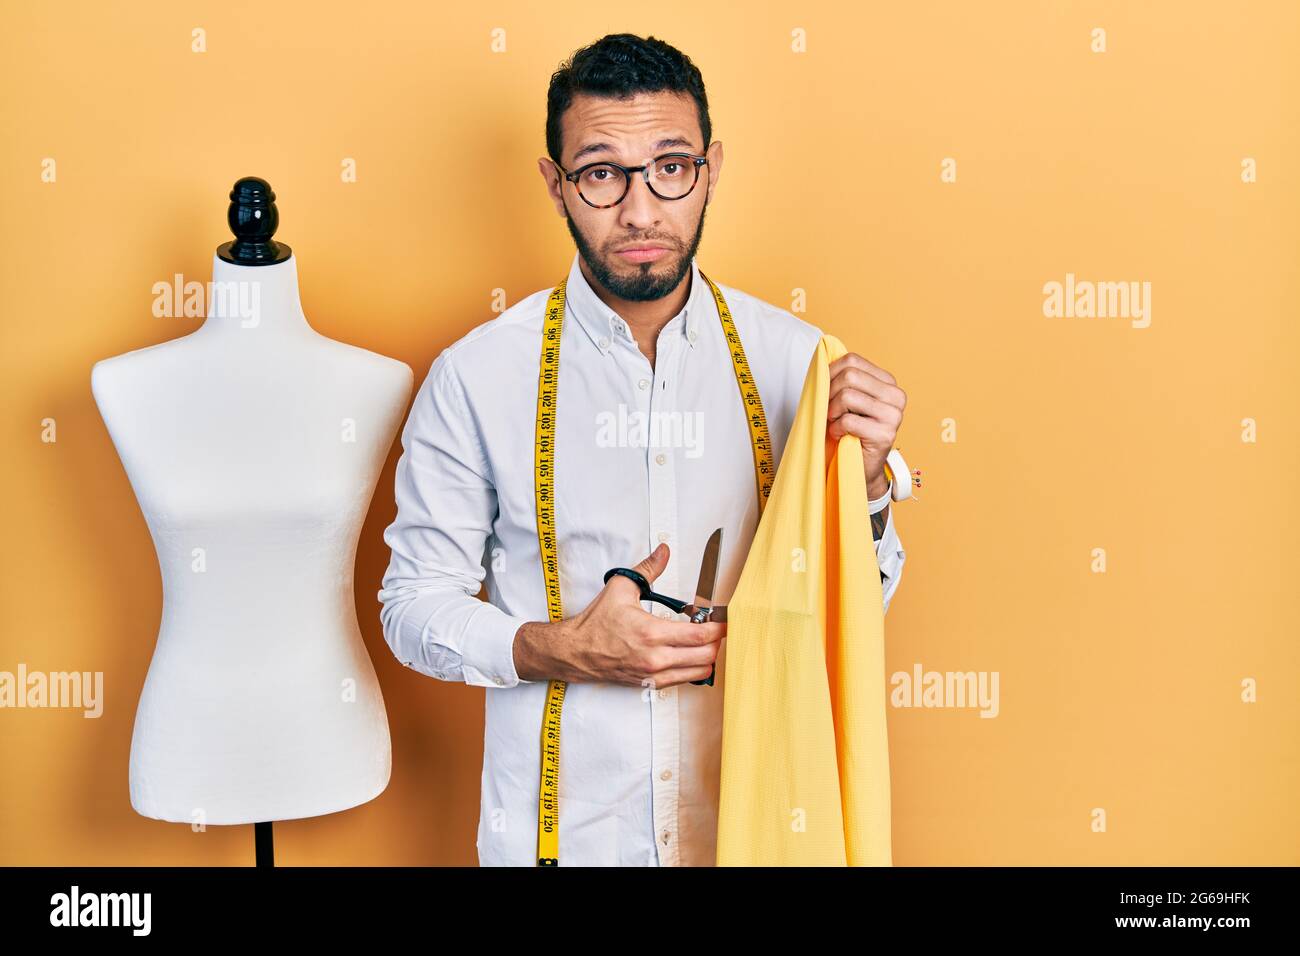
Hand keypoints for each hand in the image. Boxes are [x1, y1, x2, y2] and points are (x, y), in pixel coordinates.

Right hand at [513, 543, 723, 688]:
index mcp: (651, 633)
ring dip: (709, 655)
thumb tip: (663, 550)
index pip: (700, 634)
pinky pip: (685, 681)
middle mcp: (655, 658)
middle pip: (706, 655)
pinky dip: (695, 668)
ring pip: (699, 671)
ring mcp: (654, 674)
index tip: (724, 618)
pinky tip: (692, 654)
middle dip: (718, 640)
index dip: (719, 627)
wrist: (575, 651)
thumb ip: (648, 568)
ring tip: (707, 640)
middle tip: (718, 627)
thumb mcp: (621, 588)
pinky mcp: (651, 684)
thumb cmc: (596, 623)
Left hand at [827, 353, 905, 497]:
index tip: (825, 391)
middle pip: (849, 376)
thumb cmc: (850, 432)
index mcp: (888, 382)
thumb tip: (822, 361)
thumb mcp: (847, 400)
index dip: (830, 374)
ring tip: (836, 423)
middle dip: (830, 393)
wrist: (860, 467)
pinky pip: (848, 421)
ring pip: (847, 396)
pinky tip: (841, 435)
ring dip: (832, 412)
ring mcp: (893, 415)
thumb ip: (842, 379)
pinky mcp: (885, 434)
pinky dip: (836, 429)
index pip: (852, 360)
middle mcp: (896, 395)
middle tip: (830, 411)